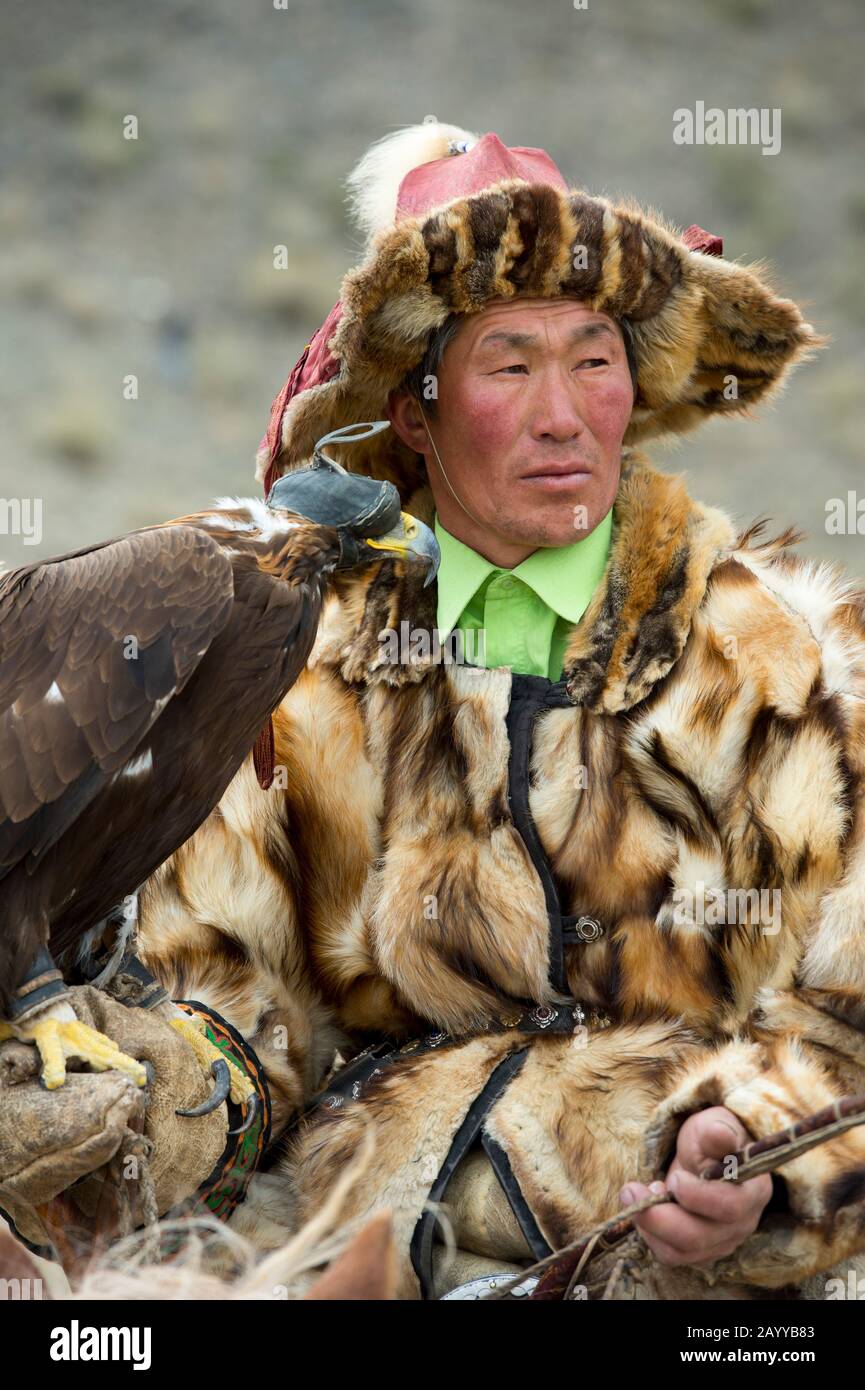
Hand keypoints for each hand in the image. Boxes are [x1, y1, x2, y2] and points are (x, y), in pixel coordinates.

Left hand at [619, 1106, 772, 1265]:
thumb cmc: (710, 1139)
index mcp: (752, 1190)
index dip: (699, 1197)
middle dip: (660, 1217)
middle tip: (632, 1189)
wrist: (704, 1156)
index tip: (674, 1178)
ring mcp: (720, 1241)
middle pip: (700, 1237)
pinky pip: (671, 1254)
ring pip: (682, 1251)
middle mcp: (741, 1224)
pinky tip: (643, 1206)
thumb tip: (720, 1133)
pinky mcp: (699, 1250)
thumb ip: (716, 1131)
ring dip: (650, 1224)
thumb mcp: (712, 1125)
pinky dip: (650, 1233)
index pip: (730, 1206)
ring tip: (632, 1192)